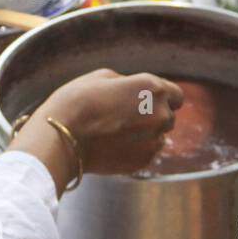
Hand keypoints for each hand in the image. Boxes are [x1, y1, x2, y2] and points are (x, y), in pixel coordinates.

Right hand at [8, 69, 183, 192]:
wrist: (61, 139)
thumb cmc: (76, 102)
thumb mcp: (101, 77)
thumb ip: (128, 82)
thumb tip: (136, 91)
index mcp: (152, 88)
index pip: (176, 94)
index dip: (161, 96)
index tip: (146, 100)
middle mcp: (160, 115)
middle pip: (168, 115)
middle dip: (152, 114)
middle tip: (124, 115)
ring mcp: (153, 141)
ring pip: (159, 135)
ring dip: (145, 133)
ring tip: (116, 132)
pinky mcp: (143, 161)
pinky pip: (148, 152)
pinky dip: (137, 148)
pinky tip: (113, 144)